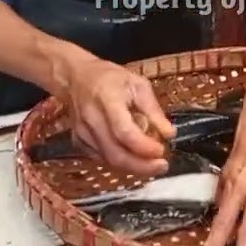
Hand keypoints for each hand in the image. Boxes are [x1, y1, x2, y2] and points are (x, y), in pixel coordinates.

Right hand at [60, 57, 173, 175]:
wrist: (76, 78)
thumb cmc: (110, 78)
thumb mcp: (138, 84)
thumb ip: (153, 110)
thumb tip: (169, 134)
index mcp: (107, 99)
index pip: (124, 132)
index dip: (144, 147)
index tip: (162, 150)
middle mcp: (92, 119)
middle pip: (116, 154)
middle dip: (142, 166)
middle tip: (161, 166)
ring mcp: (82, 133)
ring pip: (109, 161)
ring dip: (133, 167)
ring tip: (152, 163)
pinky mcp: (79, 142)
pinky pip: (102, 159)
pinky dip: (120, 163)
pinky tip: (133, 158)